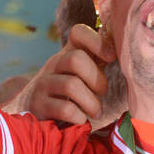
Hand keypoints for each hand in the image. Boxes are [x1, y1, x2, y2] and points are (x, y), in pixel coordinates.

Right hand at [3, 24, 117, 125]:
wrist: (30, 112)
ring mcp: (43, 84)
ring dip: (91, 103)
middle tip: (102, 94)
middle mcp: (54, 65)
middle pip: (76, 59)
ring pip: (71, 85)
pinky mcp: (38, 105)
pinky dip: (79, 117)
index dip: (97, 41)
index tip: (111, 57)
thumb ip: (97, 61)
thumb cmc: (66, 93)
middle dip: (96, 79)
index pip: (78, 32)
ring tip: (96, 112)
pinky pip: (64, 108)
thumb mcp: (79, 74)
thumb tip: (124, 48)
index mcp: (67, 53)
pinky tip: (81, 121)